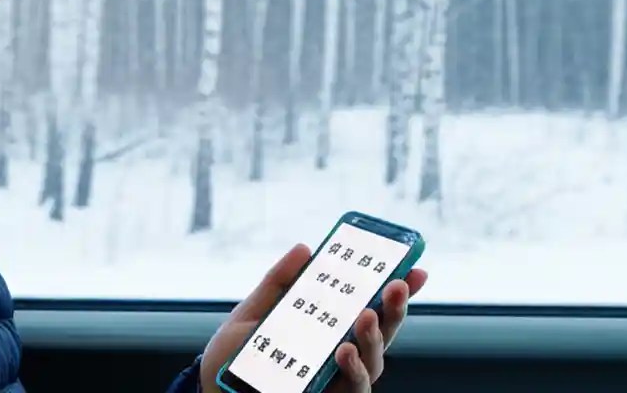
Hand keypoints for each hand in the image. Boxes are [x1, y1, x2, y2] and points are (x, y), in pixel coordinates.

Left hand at [199, 244, 426, 392]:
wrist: (212, 391)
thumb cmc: (234, 357)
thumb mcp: (253, 313)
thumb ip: (279, 283)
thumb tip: (305, 248)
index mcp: (329, 331)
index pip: (371, 310)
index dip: (397, 293)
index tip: (415, 269)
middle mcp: (340, 357)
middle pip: (381, 334)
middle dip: (394, 309)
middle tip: (397, 285)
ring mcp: (336, 383)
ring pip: (373, 363)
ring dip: (374, 337)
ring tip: (366, 316)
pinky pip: (354, 391)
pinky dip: (354, 371)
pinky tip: (344, 352)